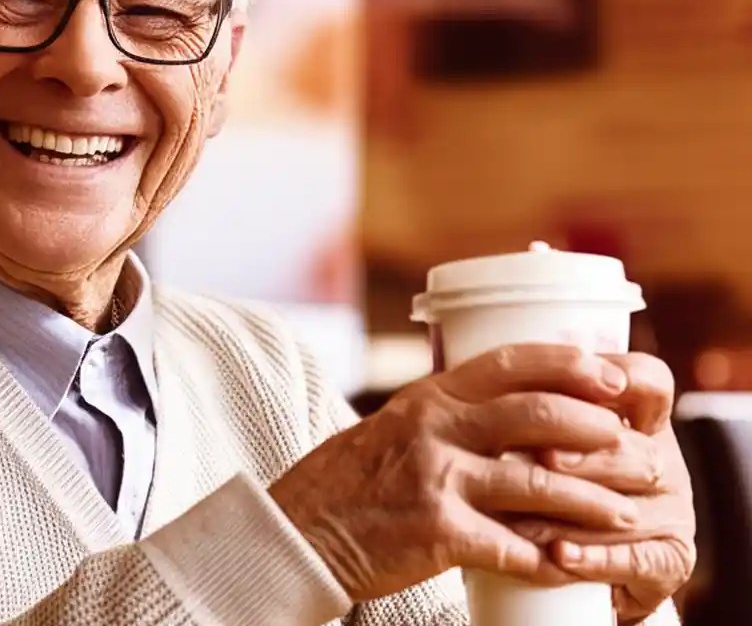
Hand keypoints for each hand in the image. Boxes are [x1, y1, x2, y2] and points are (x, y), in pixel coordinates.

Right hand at [270, 345, 650, 601]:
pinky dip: (547, 560)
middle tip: (631, 445)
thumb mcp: (390, 428)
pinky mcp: (436, 534)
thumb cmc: (343, 482)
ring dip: (591, 501)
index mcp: (426, 398)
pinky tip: (569, 566)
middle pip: (537, 415)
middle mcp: (434, 431)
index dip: (568, 364)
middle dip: (597, 428)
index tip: (610, 375)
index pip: (509, 363)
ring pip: (537, 483)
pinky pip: (511, 548)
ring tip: (625, 512)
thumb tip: (500, 409)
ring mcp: (436, 481)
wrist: (297, 531)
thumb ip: (441, 416)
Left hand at [517, 354, 695, 623]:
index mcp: (635, 417)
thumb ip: (522, 401)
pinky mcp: (669, 560)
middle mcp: (660, 459)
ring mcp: (670, 511)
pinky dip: (596, 558)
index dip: (624, 379)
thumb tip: (484, 370)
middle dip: (585, 454)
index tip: (593, 386)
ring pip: (630, 508)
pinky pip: (639, 560)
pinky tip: (560, 555)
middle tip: (544, 458)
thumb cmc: (530, 481)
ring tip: (524, 515)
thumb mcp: (528, 437)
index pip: (648, 381)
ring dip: (574, 511)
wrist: (553, 560)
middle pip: (636, 448)